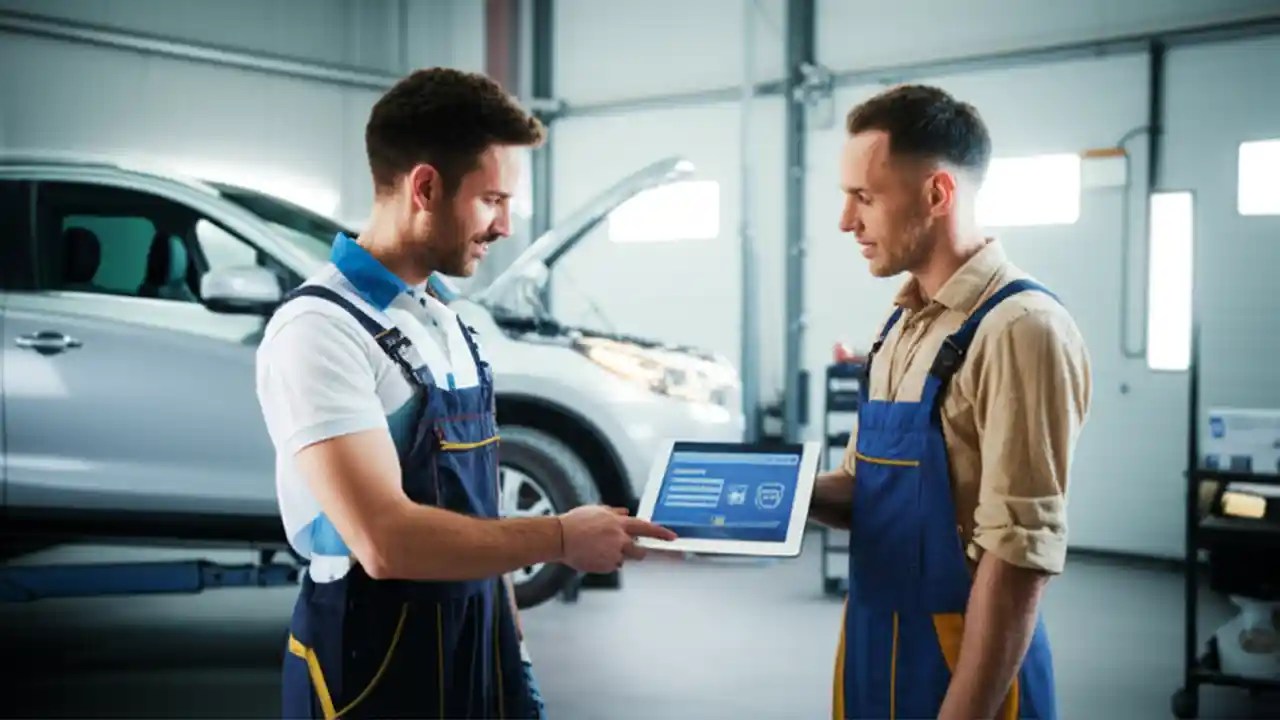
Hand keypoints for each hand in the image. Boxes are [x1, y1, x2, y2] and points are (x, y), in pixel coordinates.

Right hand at [558, 506, 676, 573]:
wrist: (560, 538)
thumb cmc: (575, 523)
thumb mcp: (597, 511)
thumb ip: (614, 513)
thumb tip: (625, 512)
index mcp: (618, 524)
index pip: (646, 528)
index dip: (661, 533)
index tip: (672, 537)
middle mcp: (619, 539)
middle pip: (639, 552)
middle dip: (636, 552)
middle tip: (621, 549)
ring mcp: (613, 554)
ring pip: (623, 559)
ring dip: (616, 556)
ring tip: (597, 549)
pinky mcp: (605, 566)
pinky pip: (611, 566)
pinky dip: (605, 563)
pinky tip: (592, 555)